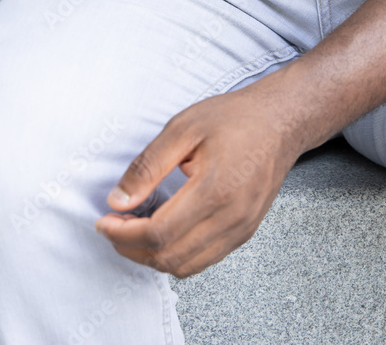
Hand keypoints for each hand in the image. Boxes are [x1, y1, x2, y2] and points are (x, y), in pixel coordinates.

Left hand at [94, 78, 306, 278]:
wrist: (280, 122)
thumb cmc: (236, 119)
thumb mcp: (183, 128)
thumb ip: (147, 167)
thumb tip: (118, 200)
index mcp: (215, 190)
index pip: (159, 234)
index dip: (123, 234)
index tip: (104, 222)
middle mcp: (232, 217)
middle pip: (169, 257)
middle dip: (131, 249)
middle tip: (114, 227)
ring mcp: (241, 228)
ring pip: (186, 266)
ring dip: (152, 256)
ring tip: (134, 231)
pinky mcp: (245, 231)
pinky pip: (204, 259)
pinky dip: (176, 255)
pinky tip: (163, 233)